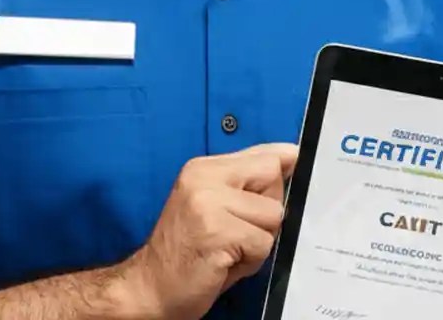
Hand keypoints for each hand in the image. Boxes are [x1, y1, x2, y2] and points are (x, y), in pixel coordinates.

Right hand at [119, 143, 297, 319]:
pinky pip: (263, 243)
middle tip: (235, 231)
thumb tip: (292, 156)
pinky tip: (225, 262)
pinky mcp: (217, 232)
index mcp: (203, 167)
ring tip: (229, 248)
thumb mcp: (214, 204)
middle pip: (273, 179)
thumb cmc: (189, 250)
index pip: (265, 154)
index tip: (270, 194)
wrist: (150, 287)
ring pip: (273, 215)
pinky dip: (251, 260)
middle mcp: (204, 177)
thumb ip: (246, 180)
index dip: (279, 175)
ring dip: (259, 240)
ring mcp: (208, 203)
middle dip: (266, 212)